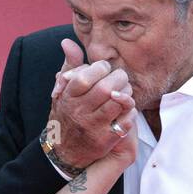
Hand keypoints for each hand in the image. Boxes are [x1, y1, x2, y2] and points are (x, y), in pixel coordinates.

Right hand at [48, 39, 137, 171]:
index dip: (101, 68)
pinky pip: (125, 121)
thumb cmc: (66, 114)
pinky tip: (125, 110)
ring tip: (124, 93)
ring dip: (126, 94)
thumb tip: (67, 42)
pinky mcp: (105, 140)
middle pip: (105, 88)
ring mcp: (93, 127)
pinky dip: (130, 112)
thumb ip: (69, 66)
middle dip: (118, 79)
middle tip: (120, 79)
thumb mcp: (62, 91)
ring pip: (117, 103)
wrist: (65, 152)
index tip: (105, 69)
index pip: (86, 76)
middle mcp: (79, 112)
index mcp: (68, 97)